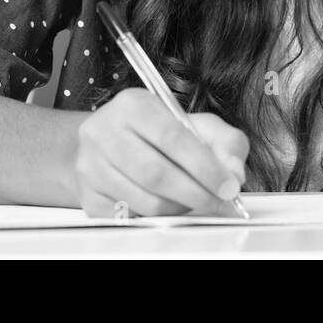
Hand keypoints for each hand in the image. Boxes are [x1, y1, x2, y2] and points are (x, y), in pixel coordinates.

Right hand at [74, 88, 249, 218]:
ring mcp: (91, 166)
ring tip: (194, 201)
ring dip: (180, 208)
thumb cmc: (158, 134)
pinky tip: (167, 204)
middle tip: (219, 203)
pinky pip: (131, 217)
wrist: (110, 143)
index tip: (228, 186)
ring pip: (145, 200)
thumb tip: (234, 174)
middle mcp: (103, 131)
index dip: (205, 166)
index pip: (172, 138)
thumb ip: (225, 143)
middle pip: (156, 173)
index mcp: (133, 105)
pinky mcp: (88, 196)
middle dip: (196, 194)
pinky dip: (157, 217)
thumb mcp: (197, 125)